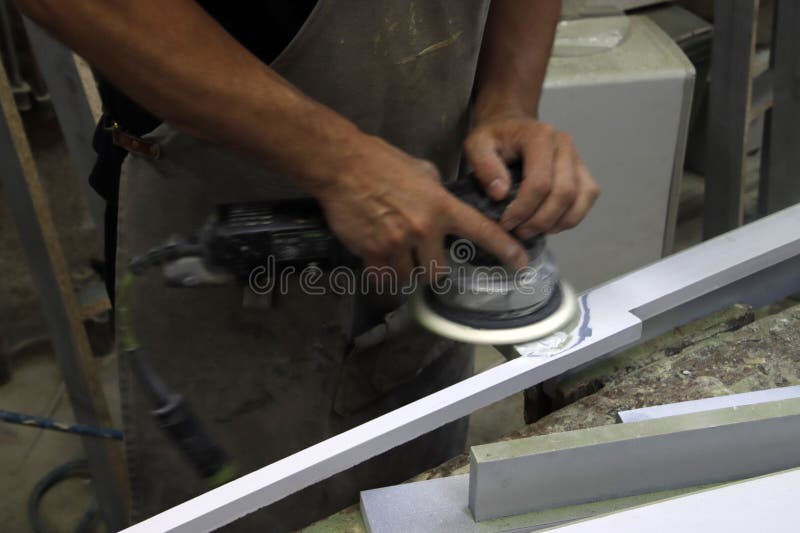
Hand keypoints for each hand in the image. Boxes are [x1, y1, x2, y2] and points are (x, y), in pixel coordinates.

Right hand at [313, 134, 528, 281]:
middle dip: (430, 266)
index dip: (505, 249)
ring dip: (404, 270)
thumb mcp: (421, 171)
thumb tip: (443, 206)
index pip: (481, 231)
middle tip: (418, 254)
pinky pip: (383, 276)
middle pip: (438, 270)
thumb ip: (438, 193)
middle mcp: (423, 228)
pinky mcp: (373, 252)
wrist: (343, 166)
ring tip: (393, 252)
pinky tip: (374, 254)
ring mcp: (398, 242)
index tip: (521, 263)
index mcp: (441, 206)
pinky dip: (380, 271)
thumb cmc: (380, 163)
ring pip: (409, 277)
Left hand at [464, 114, 598, 238]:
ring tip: (531, 230)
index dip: (523, 209)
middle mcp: (564, 145)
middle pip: (563, 193)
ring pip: (579, 199)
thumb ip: (484, 166)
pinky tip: (549, 224)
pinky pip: (587, 198)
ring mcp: (577, 158)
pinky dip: (570, 217)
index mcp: (540, 136)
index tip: (506, 223)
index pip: (540, 182)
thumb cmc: (494, 138)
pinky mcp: (583, 171)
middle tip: (518, 232)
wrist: (511, 126)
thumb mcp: (476, 145)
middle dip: (540, 220)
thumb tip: (501, 194)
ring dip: (556, 222)